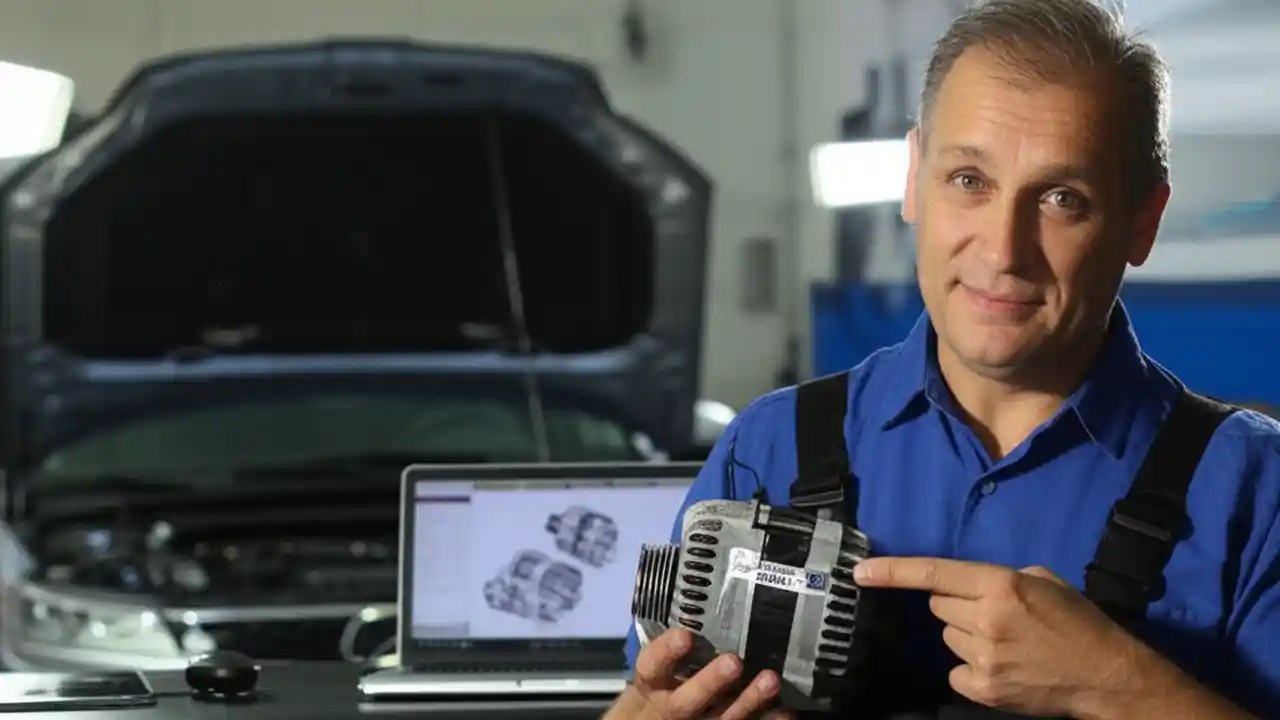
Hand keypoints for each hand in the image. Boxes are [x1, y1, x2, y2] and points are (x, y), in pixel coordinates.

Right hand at [611, 627, 793, 719]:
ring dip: (747, 701)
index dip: (666, 652)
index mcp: (652, 683)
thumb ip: (677, 643)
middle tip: (733, 662)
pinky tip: (784, 710)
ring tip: (770, 680)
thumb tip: (707, 597)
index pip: (651, 666)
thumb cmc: (667, 681)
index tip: (684, 635)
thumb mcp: (661, 663)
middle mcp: (671, 708)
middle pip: (685, 702)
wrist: (658, 719)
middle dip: (709, 683)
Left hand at [854, 557, 1143, 716]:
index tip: (859, 573)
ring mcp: (982, 657)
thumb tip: (964, 583)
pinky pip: (954, 669)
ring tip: (1004, 641)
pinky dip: (970, 667)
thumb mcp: (1043, 581)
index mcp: (1000, 585)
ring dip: (965, 634)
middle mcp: (984, 618)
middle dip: (956, 604)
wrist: (1106, 676)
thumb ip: (998, 577)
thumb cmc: (1078, 622)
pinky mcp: (983, 689)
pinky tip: (1000, 665)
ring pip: (946, 636)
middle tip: (991, 613)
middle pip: (938, 605)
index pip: (933, 573)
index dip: (892, 572)